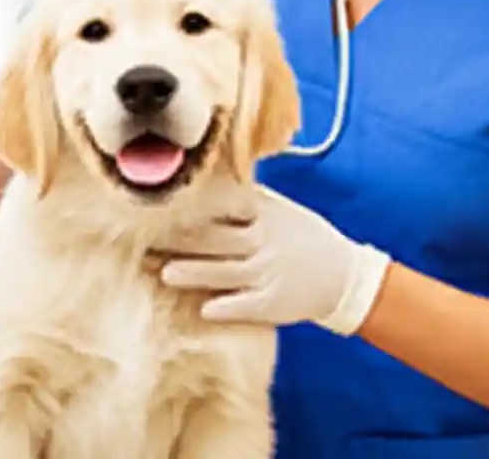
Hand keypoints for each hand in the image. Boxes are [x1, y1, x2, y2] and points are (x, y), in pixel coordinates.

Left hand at [157, 185, 391, 334]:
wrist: (343, 277)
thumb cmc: (303, 239)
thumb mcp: (280, 210)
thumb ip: (246, 198)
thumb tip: (207, 178)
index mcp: (265, 214)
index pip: (224, 206)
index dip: (192, 206)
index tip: (162, 204)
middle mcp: (265, 241)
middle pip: (218, 238)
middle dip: (181, 239)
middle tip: (145, 240)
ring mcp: (269, 273)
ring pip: (227, 272)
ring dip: (197, 272)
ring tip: (166, 273)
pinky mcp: (273, 302)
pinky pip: (246, 305)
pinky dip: (226, 307)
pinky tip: (204, 310)